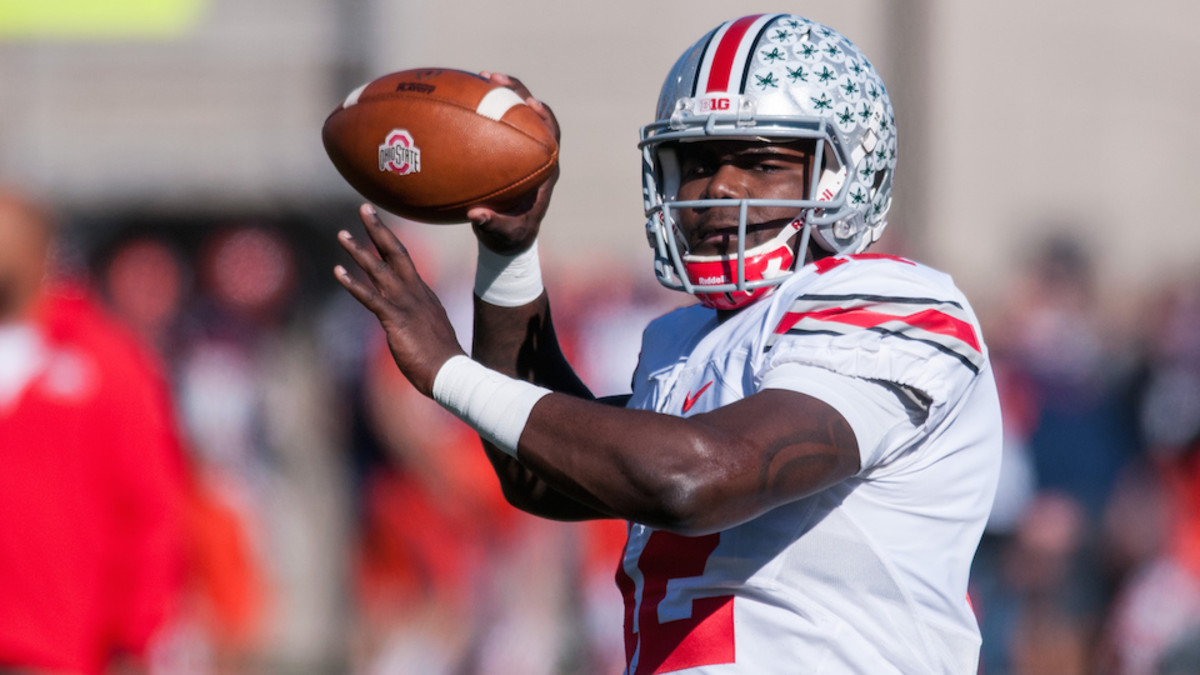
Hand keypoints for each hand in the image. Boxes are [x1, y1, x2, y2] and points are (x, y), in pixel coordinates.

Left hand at [335, 204, 465, 396]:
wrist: (450, 372)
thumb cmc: (441, 358)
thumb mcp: (430, 330)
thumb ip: (418, 319)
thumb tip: (411, 322)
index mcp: (423, 294)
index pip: (404, 260)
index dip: (389, 241)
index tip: (377, 225)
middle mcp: (415, 292)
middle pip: (395, 253)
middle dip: (377, 230)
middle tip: (363, 208)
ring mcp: (405, 304)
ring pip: (379, 270)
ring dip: (359, 251)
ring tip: (342, 234)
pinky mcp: (396, 319)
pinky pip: (370, 297)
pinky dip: (353, 283)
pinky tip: (338, 271)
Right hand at [468, 72, 560, 254]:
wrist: (508, 238)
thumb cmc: (510, 236)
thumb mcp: (503, 233)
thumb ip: (493, 225)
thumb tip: (477, 215)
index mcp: (543, 171)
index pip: (551, 136)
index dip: (544, 117)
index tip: (530, 103)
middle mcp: (534, 156)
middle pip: (532, 114)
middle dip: (516, 91)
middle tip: (493, 77)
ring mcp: (518, 151)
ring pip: (513, 114)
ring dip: (498, 93)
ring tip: (478, 76)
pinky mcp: (502, 152)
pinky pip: (493, 124)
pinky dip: (481, 111)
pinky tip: (460, 100)